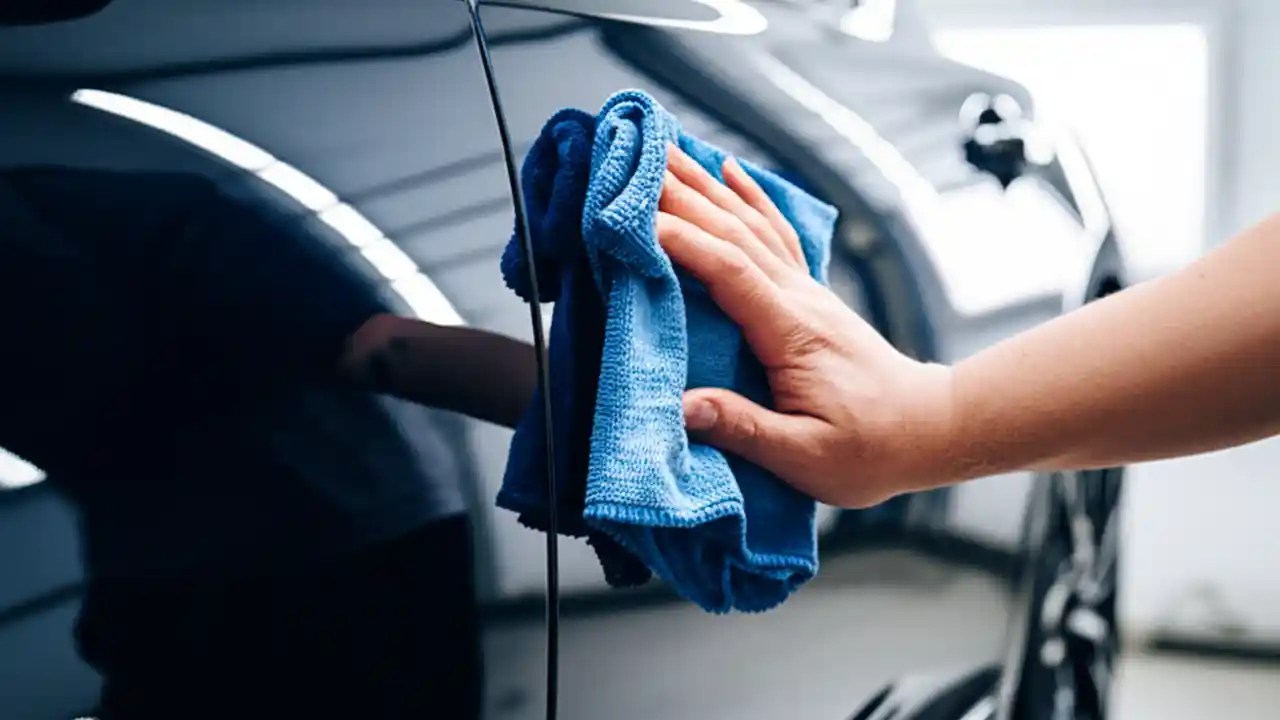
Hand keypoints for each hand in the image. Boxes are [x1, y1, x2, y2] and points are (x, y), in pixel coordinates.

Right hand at [659, 146, 956, 507]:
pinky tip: (731, 173)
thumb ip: (743, 428)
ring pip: (752, 225)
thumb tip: (682, 409)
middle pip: (735, 233)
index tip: (636, 220)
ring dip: (707, 187)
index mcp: (792, 333)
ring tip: (668, 152)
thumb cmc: (867, 450)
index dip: (684, 242)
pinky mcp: (810, 297)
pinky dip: (750, 198)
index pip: (730, 271)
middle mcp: (799, 299)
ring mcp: (807, 292)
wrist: (927, 430)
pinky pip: (775, 234)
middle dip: (684, 196)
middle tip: (638, 162)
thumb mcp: (803, 456)